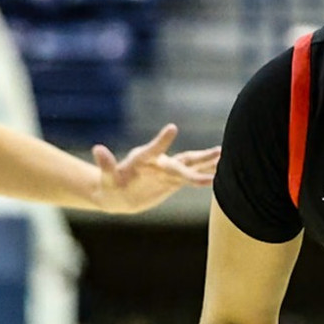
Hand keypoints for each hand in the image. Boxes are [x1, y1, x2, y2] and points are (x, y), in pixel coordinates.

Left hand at [91, 124, 219, 213]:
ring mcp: (168, 171)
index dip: (162, 141)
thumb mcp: (106, 180)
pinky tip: (220, 172)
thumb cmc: (110, 187)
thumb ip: (105, 165)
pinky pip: (192, 177)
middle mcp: (159, 163)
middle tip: (219, 151)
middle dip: (201, 158)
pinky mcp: (173, 181)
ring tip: (226, 155)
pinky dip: (206, 174)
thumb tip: (97, 149)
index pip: (154, 149)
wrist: (118, 195)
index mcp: (143, 160)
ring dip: (207, 162)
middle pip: (182, 160)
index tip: (172, 128)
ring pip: (191, 165)